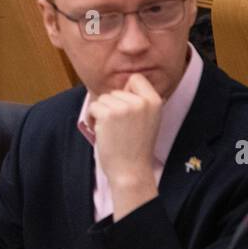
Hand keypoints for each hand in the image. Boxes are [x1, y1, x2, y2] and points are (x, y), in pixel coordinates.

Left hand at [86, 72, 161, 218]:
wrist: (131, 170)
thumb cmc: (136, 148)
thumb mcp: (149, 120)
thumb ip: (140, 102)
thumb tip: (125, 84)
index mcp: (155, 101)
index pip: (136, 78)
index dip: (126, 91)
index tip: (126, 109)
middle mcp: (141, 101)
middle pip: (115, 91)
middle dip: (112, 107)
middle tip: (118, 127)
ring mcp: (125, 107)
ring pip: (103, 99)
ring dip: (101, 114)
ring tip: (112, 131)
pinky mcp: (108, 113)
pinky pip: (93, 107)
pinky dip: (92, 119)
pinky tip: (102, 132)